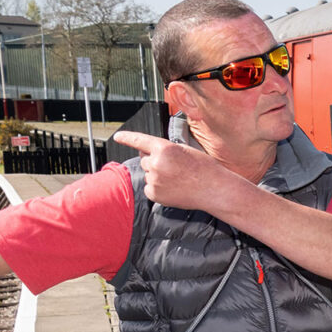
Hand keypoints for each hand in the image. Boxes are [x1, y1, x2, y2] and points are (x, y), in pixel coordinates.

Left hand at [112, 131, 237, 213]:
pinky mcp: (154, 194)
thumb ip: (163, 150)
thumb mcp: (184, 150)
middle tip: (174, 168)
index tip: (118, 137)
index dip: (127, 138)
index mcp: (164, 149)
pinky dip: (159, 188)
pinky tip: (174, 188)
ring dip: (157, 175)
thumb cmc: (204, 169)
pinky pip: (149, 188)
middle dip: (155, 162)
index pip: (139, 140)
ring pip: (148, 174)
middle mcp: (156, 163)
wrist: (214, 189)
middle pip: (145, 160)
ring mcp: (154, 180)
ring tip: (178, 179)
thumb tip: (145, 153)